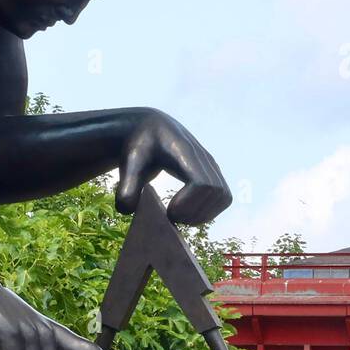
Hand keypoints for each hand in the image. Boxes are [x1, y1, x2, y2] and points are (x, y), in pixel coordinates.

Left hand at [115, 110, 230, 224]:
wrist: (150, 129)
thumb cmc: (139, 147)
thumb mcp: (128, 164)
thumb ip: (126, 187)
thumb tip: (127, 210)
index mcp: (183, 152)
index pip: (202, 183)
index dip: (189, 204)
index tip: (169, 213)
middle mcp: (202, 157)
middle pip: (216, 193)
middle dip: (196, 213)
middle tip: (171, 219)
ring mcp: (211, 164)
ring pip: (223, 196)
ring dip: (204, 214)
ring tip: (180, 218)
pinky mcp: (213, 172)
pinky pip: (223, 196)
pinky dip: (210, 211)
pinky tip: (188, 213)